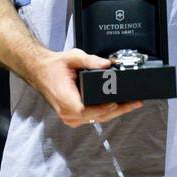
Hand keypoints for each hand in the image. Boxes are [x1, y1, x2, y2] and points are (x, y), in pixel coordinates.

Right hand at [29, 47, 143, 127]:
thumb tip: (107, 64)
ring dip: (115, 112)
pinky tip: (119, 106)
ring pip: (96, 119)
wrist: (42, 72)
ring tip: (132, 104)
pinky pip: (93, 118)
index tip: (115, 102)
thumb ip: (90, 60)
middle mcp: (66, 111)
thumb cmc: (55, 66)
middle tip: (134, 103)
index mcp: (64, 98)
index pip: (84, 110)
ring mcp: (70, 117)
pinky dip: (106, 112)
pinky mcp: (74, 117)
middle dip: (117, 110)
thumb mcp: (73, 57)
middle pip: (95, 117)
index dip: (101, 109)